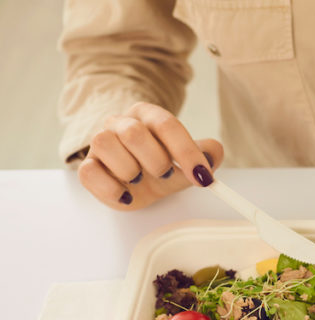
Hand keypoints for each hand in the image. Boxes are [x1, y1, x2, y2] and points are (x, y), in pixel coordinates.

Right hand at [77, 102, 223, 210]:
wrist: (136, 183)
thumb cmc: (160, 167)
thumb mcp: (186, 163)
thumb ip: (204, 155)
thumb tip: (213, 151)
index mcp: (147, 116)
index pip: (165, 124)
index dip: (186, 151)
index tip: (202, 176)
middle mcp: (120, 123)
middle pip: (133, 132)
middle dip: (156, 160)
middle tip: (166, 174)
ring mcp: (100, 143)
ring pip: (104, 143)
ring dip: (130, 170)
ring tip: (141, 180)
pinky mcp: (88, 167)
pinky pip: (88, 173)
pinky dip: (111, 189)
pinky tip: (127, 196)